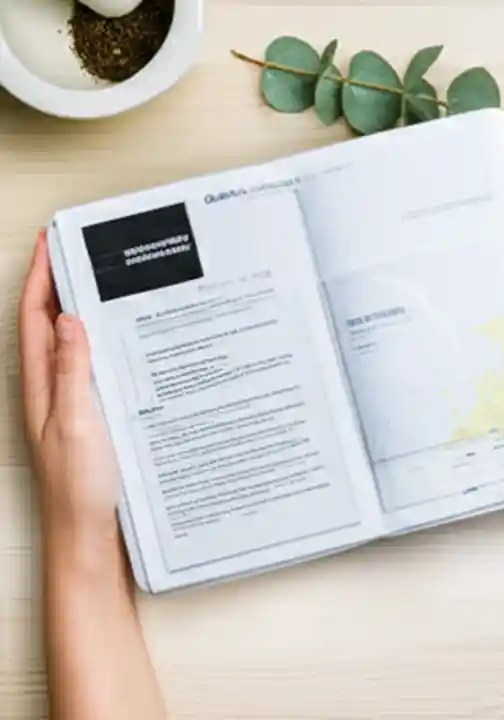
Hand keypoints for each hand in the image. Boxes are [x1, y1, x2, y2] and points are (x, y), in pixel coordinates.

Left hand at [20, 232, 120, 552]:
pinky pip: (93, 373)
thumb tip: (67, 318)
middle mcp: (51, 394)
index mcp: (41, 388)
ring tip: (103, 286)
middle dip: (60, 285)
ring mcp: (70, 409)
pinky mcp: (91, 424)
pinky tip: (126, 349)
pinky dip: (104, 349)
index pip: (33, 317)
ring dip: (83, 314)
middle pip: (49, 326)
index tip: (53, 241)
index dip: (41, 277)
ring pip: (71, 348)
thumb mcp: (77, 423)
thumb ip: (72, 370)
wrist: (88, 543)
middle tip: (81, 252)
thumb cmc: (79, 491)